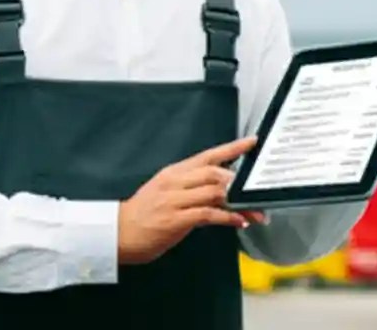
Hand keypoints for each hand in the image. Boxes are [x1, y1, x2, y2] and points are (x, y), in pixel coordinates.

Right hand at [118, 136, 261, 265]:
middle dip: (240, 181)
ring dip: (239, 203)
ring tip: (256, 211)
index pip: (208, 155)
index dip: (232, 148)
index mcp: (174, 172)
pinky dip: (227, 218)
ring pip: (214, 192)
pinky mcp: (175, 219)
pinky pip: (208, 214)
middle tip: (258, 191)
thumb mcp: (165, 191)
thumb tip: (219, 186)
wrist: (119, 233)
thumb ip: (190, 185)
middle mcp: (175, 182)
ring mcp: (174, 200)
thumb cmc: (143, 214)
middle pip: (215, 172)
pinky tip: (239, 222)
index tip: (252, 142)